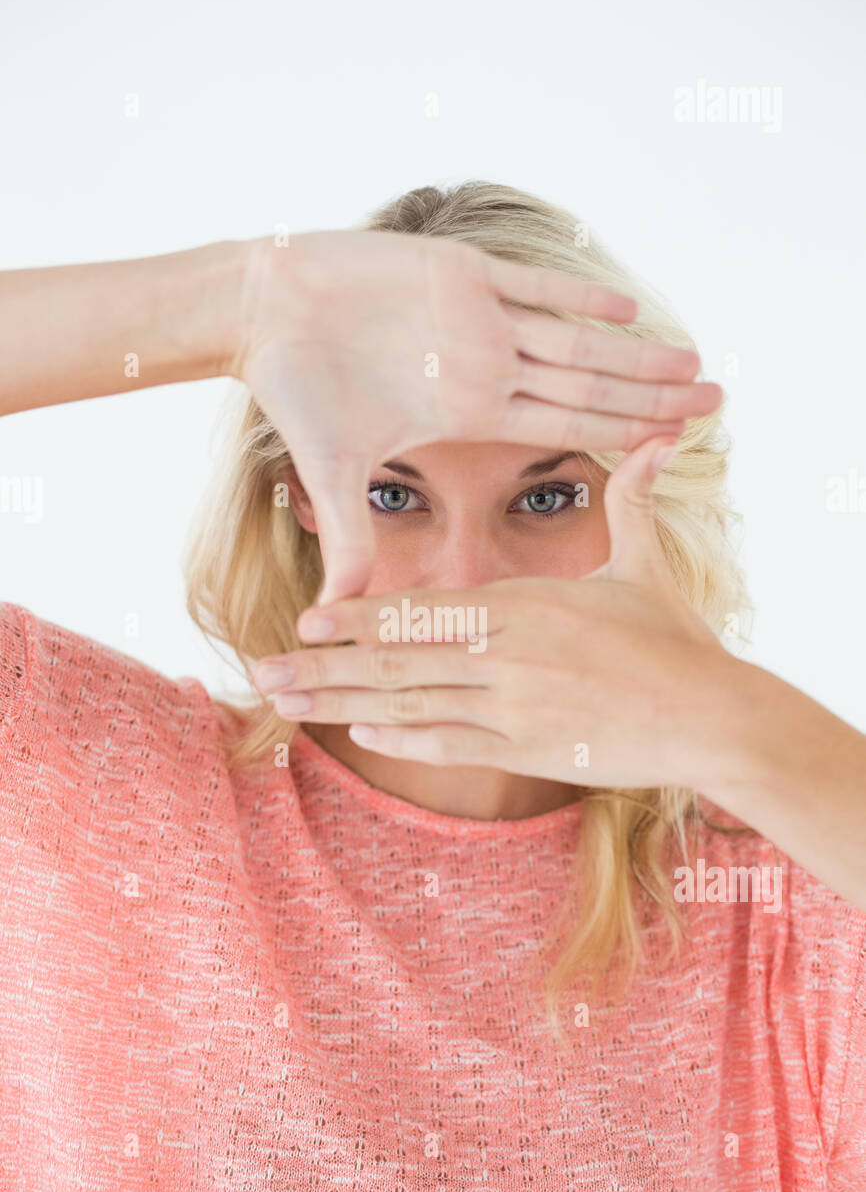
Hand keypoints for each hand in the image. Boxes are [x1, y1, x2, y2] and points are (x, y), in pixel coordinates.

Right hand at [231, 231, 721, 603]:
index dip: (623, 434)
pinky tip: (628, 310)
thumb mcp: (331, 470)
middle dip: (654, 393)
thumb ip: (348, 538)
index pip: (566, 426)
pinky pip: (531, 286)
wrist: (264, 311)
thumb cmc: (296, 390)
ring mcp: (478, 318)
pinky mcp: (459, 271)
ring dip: (634, 351)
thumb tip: (334, 618)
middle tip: (718, 401)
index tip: (676, 446)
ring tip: (692, 362)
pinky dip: (577, 297)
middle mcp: (488, 366)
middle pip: (590, 384)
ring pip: (576, 338)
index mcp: (473, 411)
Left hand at [251, 437, 739, 792]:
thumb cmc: (677, 641)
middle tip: (261, 669)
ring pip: (408, 704)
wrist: (714, 716)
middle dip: (322, 665)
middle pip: (395, 658)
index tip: (307, 617)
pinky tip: (360, 735)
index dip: (359, 615)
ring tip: (286, 704)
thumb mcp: (644, 566)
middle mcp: (505, 654)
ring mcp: (512, 706)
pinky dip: (404, 739)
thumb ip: (632, 502)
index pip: (422, 608)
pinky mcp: (528, 751)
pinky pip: (451, 745)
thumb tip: (657, 441)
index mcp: (522, 605)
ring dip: (340, 705)